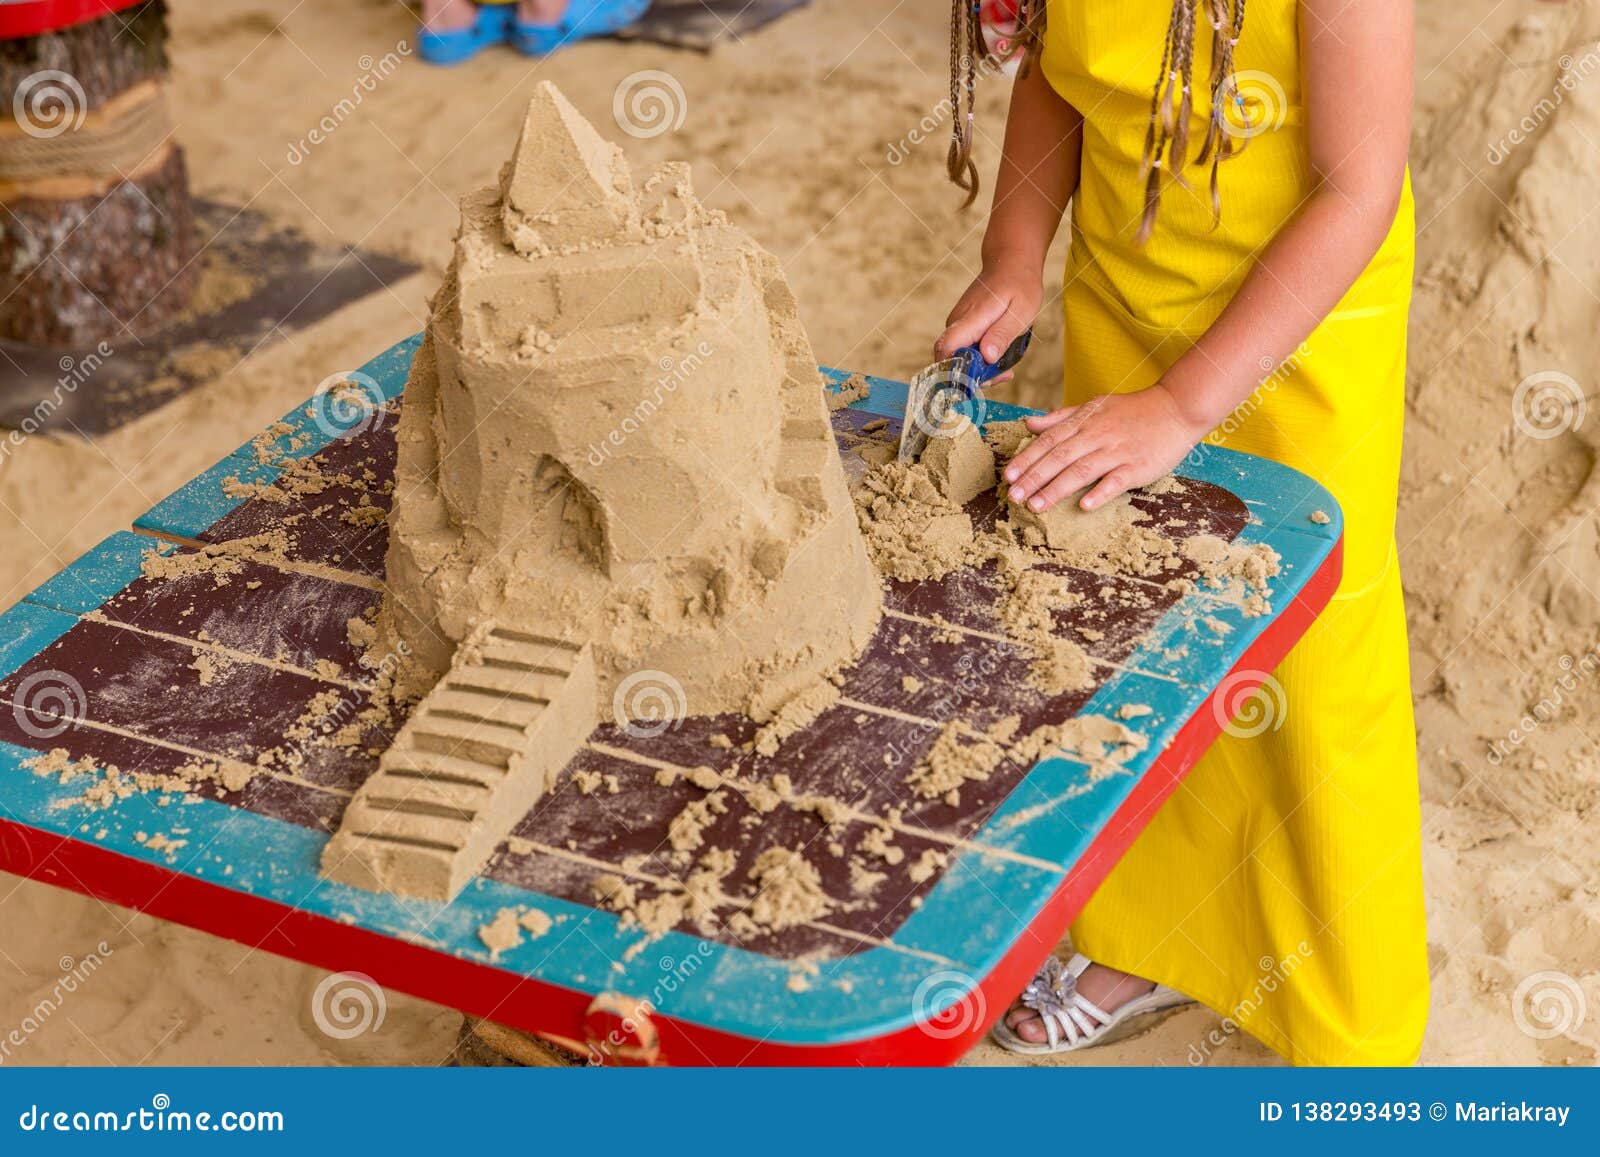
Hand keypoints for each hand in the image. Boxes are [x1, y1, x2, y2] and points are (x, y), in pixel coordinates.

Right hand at [935, 256, 1042, 384]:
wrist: (1010, 262)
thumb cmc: (1019, 285)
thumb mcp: (1021, 311)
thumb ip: (1002, 334)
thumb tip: (986, 357)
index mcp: (971, 318)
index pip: (946, 349)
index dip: (957, 371)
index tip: (983, 379)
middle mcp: (957, 321)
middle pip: (950, 359)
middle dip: (973, 376)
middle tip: (1003, 376)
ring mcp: (957, 323)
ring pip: (957, 356)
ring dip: (979, 369)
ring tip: (1005, 369)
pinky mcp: (961, 325)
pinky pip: (963, 348)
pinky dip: (979, 359)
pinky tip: (998, 357)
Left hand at [1003, 382, 1209, 512]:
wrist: (1176, 407)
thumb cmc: (1132, 411)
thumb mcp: (1093, 407)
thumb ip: (1060, 418)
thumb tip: (1029, 424)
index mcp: (1084, 423)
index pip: (1049, 441)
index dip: (1027, 459)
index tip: (1008, 477)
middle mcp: (1097, 436)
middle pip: (1059, 458)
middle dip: (1034, 478)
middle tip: (1013, 497)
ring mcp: (1117, 452)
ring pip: (1081, 471)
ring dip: (1056, 489)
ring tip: (1036, 506)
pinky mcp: (1137, 466)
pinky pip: (1116, 481)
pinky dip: (1100, 493)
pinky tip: (1084, 506)